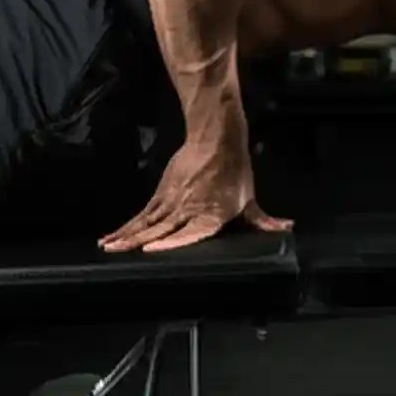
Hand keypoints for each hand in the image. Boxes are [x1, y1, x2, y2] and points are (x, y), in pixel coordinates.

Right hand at [99, 141, 292, 251]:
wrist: (217, 141)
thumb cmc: (235, 172)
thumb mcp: (250, 200)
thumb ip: (262, 221)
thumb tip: (286, 227)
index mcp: (210, 216)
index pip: (188, 233)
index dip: (171, 242)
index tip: (151, 250)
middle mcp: (188, 210)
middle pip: (160, 230)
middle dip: (137, 244)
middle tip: (117, 254)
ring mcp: (172, 202)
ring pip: (146, 223)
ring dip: (126, 236)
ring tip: (108, 248)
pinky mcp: (161, 194)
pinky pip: (142, 214)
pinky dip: (127, 226)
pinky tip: (112, 236)